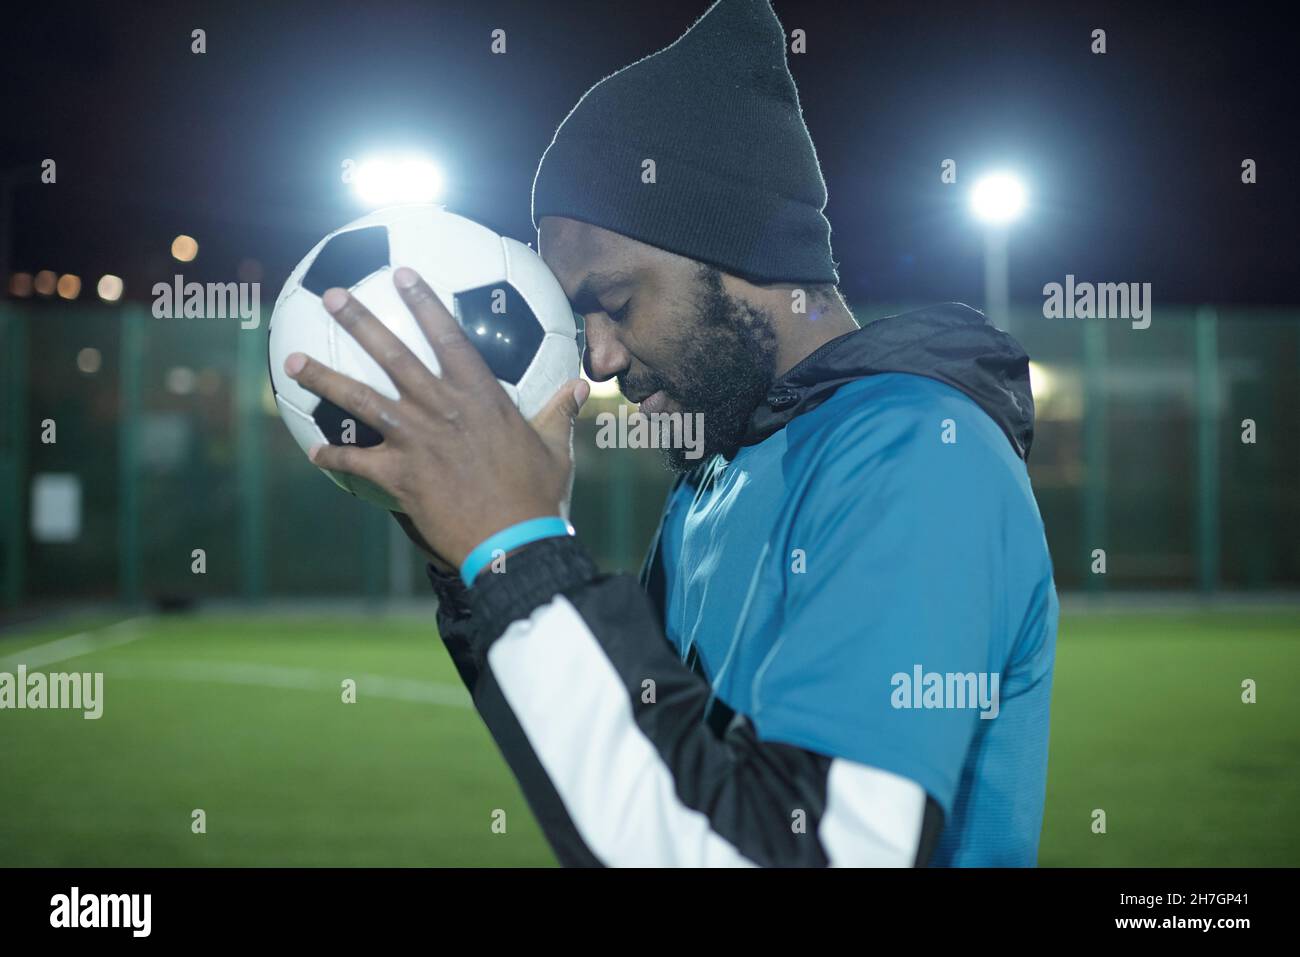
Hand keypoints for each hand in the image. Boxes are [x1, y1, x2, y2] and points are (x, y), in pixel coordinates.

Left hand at [284, 266, 588, 568]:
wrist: (513, 541)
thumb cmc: (538, 495)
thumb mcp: (556, 449)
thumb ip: (560, 413)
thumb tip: (581, 387)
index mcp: (480, 396)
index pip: (448, 336)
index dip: (425, 302)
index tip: (403, 275)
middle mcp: (441, 408)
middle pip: (393, 355)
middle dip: (361, 321)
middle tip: (333, 296)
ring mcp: (416, 440)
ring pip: (361, 399)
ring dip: (324, 378)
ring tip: (291, 360)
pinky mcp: (399, 475)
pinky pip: (356, 460)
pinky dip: (333, 455)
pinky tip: (313, 450)